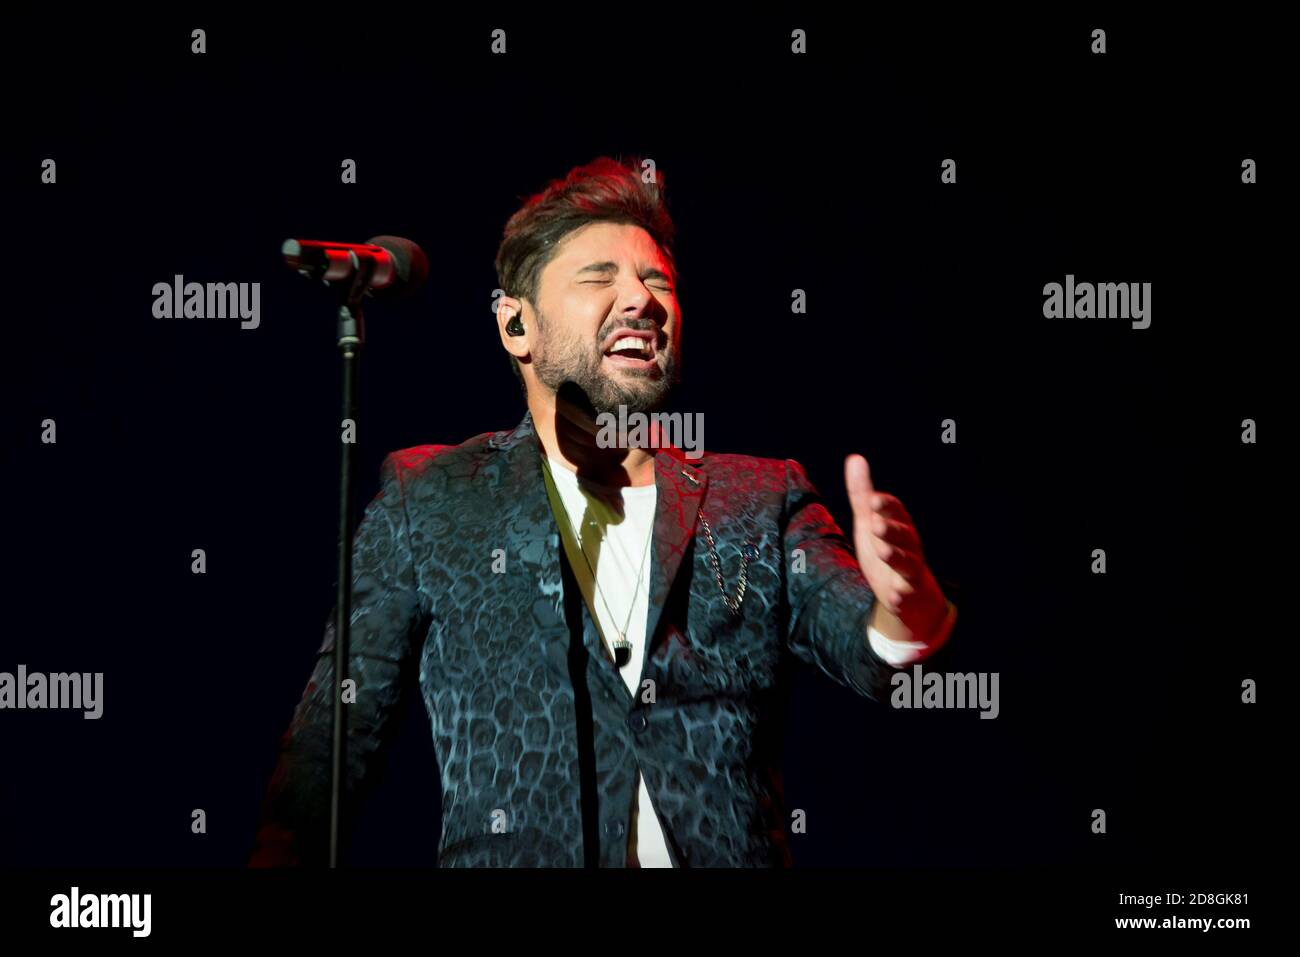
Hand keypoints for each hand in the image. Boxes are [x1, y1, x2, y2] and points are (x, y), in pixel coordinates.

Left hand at [844, 454, 949, 644]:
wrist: (908, 593)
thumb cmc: (887, 548)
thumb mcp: (869, 520)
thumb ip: (862, 494)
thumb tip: (855, 458)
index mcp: (899, 524)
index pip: (896, 511)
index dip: (886, 506)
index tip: (873, 500)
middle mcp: (908, 545)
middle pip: (903, 535)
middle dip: (890, 529)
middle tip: (875, 524)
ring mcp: (910, 569)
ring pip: (906, 562)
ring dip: (895, 556)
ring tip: (883, 552)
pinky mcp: (907, 591)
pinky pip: (906, 592)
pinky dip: (901, 594)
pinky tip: (895, 595)